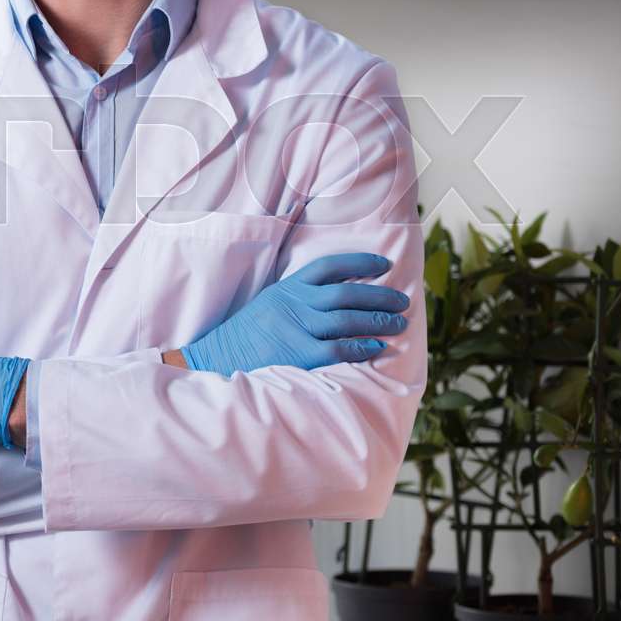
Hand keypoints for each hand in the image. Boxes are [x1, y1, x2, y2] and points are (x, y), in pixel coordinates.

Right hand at [179, 252, 408, 375]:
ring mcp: (295, 328)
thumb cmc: (249, 335)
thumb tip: (341, 297)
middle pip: (345, 293)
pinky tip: (376, 347)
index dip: (359, 262)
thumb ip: (299, 297)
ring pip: (346, 320)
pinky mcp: (297, 354)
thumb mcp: (270, 304)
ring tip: (398, 323)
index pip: (328, 266)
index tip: (383, 264)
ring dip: (377, 321)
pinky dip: (360, 347)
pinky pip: (337, 349)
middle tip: (402, 301)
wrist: (218, 358)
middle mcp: (293, 303)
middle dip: (379, 296)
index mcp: (287, 288)